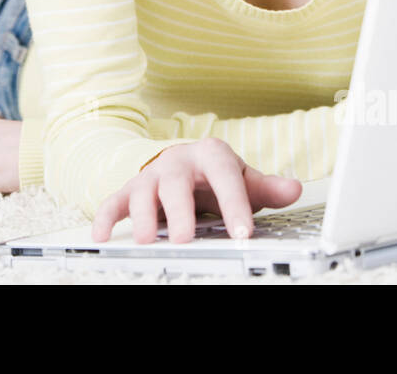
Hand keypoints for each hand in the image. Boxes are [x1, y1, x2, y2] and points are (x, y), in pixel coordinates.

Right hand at [91, 137, 302, 244]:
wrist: (184, 162)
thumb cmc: (214, 175)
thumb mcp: (243, 179)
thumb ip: (267, 187)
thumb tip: (293, 189)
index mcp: (211, 155)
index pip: (225, 178)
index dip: (235, 205)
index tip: (244, 233)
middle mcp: (177, 162)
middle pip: (176, 182)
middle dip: (180, 211)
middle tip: (186, 238)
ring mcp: (151, 176)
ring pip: (141, 192)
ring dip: (142, 216)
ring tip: (146, 241)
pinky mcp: (129, 190)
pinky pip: (113, 201)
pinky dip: (105, 218)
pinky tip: (102, 236)